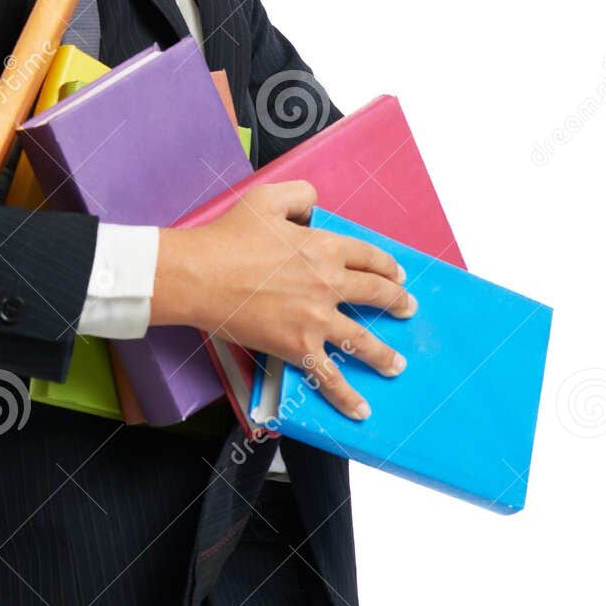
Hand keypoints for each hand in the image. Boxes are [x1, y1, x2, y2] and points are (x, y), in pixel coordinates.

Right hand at [152, 179, 415, 420]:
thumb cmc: (227, 238)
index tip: (396, 275)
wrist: (199, 275)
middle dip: (396, 302)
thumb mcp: (266, 198)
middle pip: (376, 294)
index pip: (369, 257)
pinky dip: (345, 396)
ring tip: (397, 363)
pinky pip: (328, 376)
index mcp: (324, 248)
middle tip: (405, 309)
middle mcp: (328, 283)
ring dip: (383, 354)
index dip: (387, 266)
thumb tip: (315, 203)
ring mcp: (315, 318)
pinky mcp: (297, 347)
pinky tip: (361, 410)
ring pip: (362, 340)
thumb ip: (300, 195)